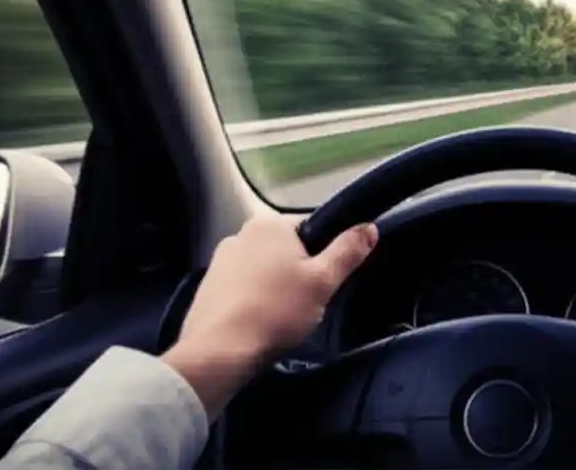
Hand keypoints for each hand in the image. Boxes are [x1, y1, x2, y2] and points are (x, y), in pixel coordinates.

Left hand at [162, 214, 377, 417]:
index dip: (323, 257)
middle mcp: (241, 233)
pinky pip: (242, 287)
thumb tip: (369, 227)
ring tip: (280, 318)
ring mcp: (219, 260)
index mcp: (270, 224)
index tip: (323, 284)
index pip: (310, 230)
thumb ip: (348, 252)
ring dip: (275, 287)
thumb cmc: (276, 311)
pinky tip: (258, 322)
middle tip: (305, 303)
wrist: (219, 351)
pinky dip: (253, 300)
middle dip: (297, 273)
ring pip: (263, 270)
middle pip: (285, 250)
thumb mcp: (323, 282)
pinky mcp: (207, 287)